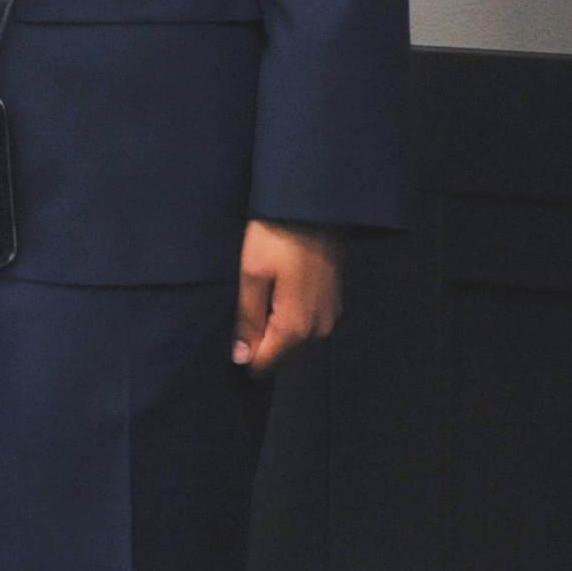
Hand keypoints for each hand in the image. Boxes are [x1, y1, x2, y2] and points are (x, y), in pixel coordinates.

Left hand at [233, 219, 346, 374]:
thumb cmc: (280, 235)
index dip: (244, 354)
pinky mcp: (335, 302)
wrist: (317, 204)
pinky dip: (292, 319)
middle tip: (249, 305)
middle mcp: (320, 331)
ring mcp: (331, 317)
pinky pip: (309, 326)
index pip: (265, 366)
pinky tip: (281, 292)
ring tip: (264, 295)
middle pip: (282, 358)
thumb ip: (247, 321)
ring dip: (277, 330)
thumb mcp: (252, 275)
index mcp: (296, 328)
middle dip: (261, 343)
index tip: (235, 327)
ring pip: (296, 343)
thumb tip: (241, 358)